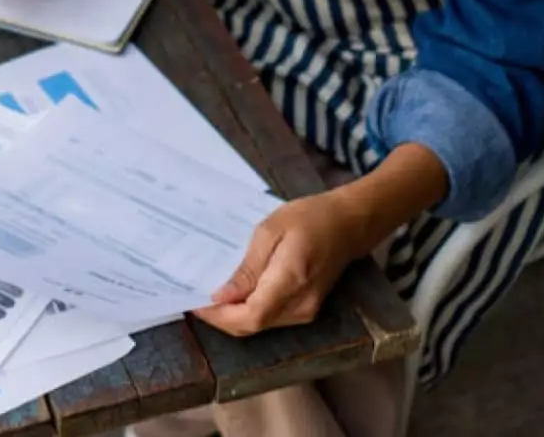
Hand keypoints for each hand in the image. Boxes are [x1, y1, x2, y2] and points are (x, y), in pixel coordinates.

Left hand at [192, 187, 374, 336]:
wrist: (348, 224)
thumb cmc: (310, 218)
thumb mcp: (270, 231)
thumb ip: (247, 268)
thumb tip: (221, 297)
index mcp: (290, 282)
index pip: (249, 317)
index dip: (218, 316)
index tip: (195, 302)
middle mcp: (300, 306)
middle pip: (251, 326)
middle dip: (220, 317)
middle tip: (195, 296)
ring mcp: (305, 312)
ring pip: (259, 325)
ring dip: (232, 315)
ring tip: (210, 292)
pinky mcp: (306, 311)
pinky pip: (269, 318)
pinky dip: (248, 310)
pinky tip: (235, 293)